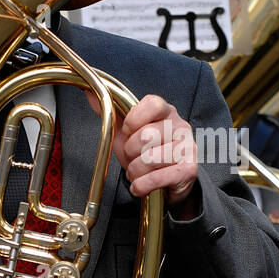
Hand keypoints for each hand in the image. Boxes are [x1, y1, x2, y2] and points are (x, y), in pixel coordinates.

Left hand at [89, 91, 198, 218]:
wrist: (168, 180)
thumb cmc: (147, 151)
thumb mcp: (126, 132)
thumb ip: (110, 112)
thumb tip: (89, 92)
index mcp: (166, 111)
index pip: (152, 104)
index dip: (134, 119)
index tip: (127, 131)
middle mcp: (180, 126)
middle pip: (146, 135)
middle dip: (130, 152)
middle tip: (133, 157)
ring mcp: (188, 147)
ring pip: (149, 159)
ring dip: (135, 171)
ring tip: (138, 172)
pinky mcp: (189, 170)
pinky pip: (156, 178)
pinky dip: (142, 185)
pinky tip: (141, 185)